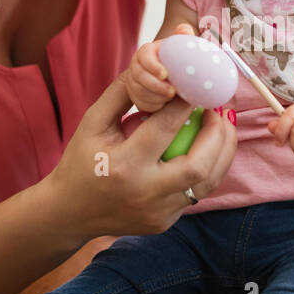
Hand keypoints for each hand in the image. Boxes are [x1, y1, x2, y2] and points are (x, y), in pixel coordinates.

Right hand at [50, 65, 236, 237]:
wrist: (69, 213)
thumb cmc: (80, 161)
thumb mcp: (92, 123)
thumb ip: (121, 94)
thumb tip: (156, 70)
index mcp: (124, 165)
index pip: (165, 128)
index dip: (187, 103)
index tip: (200, 85)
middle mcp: (145, 193)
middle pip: (198, 164)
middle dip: (217, 134)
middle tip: (219, 110)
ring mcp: (158, 213)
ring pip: (206, 183)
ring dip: (222, 153)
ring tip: (224, 127)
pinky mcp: (164, 223)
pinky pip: (195, 194)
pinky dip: (208, 170)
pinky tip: (211, 150)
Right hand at [126, 23, 195, 112]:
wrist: (175, 78)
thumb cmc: (179, 61)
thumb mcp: (182, 48)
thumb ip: (184, 37)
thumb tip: (184, 29)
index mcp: (147, 51)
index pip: (144, 56)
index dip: (153, 65)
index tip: (165, 74)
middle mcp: (137, 65)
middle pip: (138, 75)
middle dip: (155, 85)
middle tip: (172, 92)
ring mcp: (134, 81)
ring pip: (138, 90)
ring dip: (155, 96)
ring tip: (171, 99)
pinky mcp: (136, 96)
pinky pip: (140, 102)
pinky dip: (153, 105)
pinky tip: (164, 104)